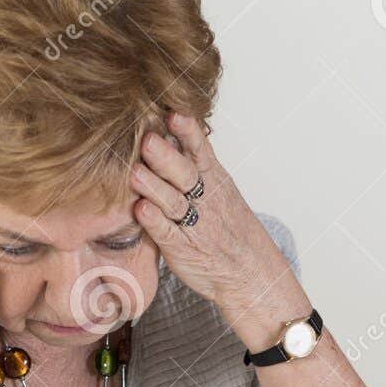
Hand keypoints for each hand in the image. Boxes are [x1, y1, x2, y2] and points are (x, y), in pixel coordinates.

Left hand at [130, 113, 297, 339]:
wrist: (250, 273)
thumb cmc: (228, 228)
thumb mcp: (220, 189)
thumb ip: (193, 162)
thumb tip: (165, 127)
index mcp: (213, 180)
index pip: (200, 150)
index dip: (188, 132)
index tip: (174, 113)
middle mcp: (204, 199)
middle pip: (184, 173)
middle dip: (166, 156)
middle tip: (148, 140)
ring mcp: (193, 224)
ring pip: (172, 202)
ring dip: (154, 187)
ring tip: (135, 173)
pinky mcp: (180, 248)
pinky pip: (167, 233)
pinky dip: (154, 222)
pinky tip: (140, 211)